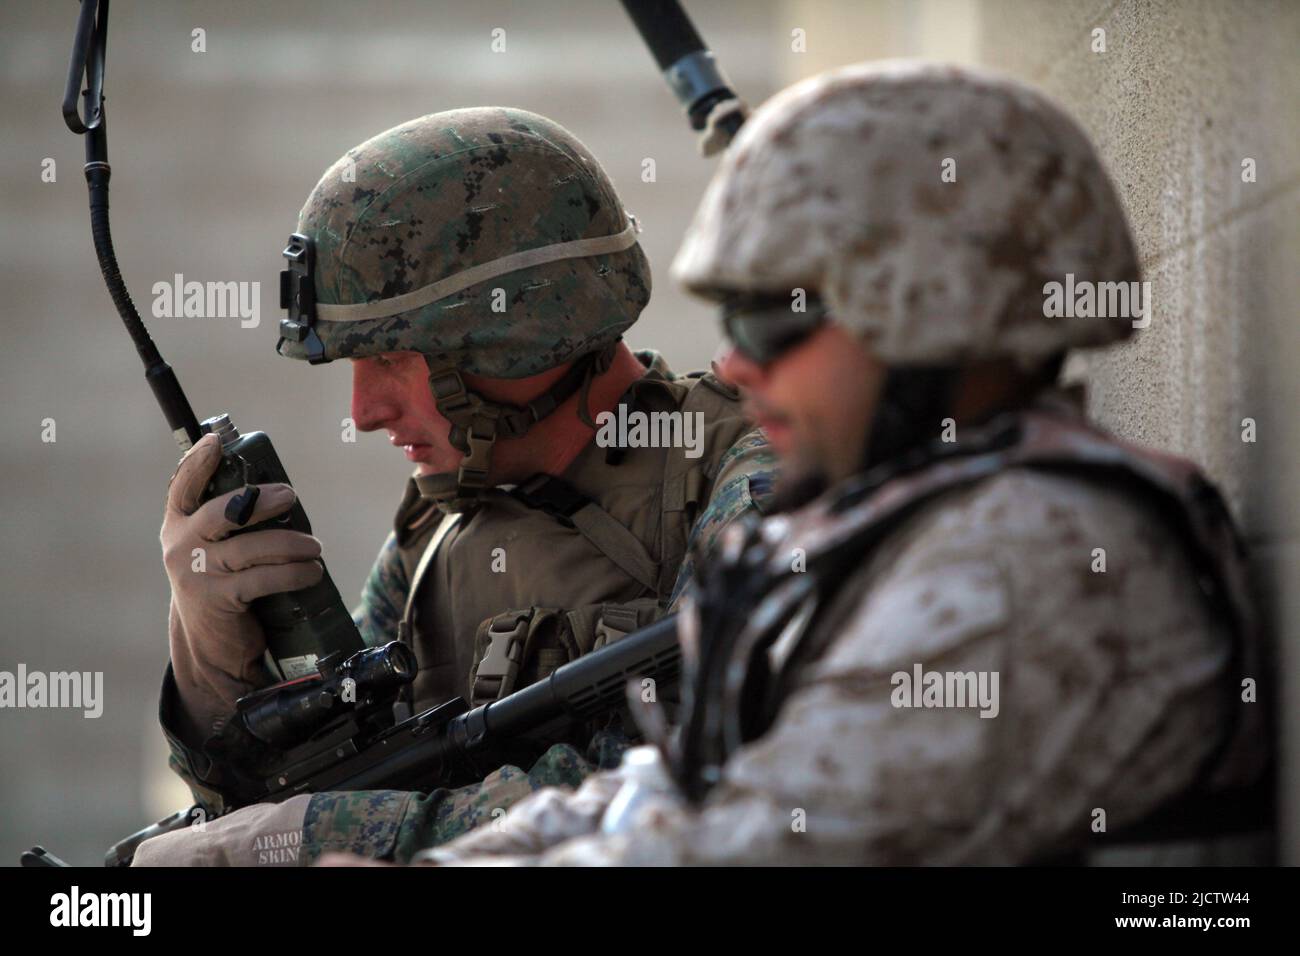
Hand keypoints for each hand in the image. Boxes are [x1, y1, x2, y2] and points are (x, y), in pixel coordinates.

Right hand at [161, 433, 323, 737]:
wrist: (210, 646)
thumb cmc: (222, 585)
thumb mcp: (214, 551)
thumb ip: (231, 523)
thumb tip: (280, 494)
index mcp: (177, 525)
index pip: (182, 487)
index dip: (198, 462)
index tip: (217, 442)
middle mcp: (180, 545)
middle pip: (221, 513)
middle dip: (259, 501)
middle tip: (290, 496)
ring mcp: (196, 573)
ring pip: (250, 548)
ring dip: (291, 544)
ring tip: (315, 547)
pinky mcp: (218, 599)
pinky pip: (262, 579)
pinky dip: (293, 574)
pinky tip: (312, 572)